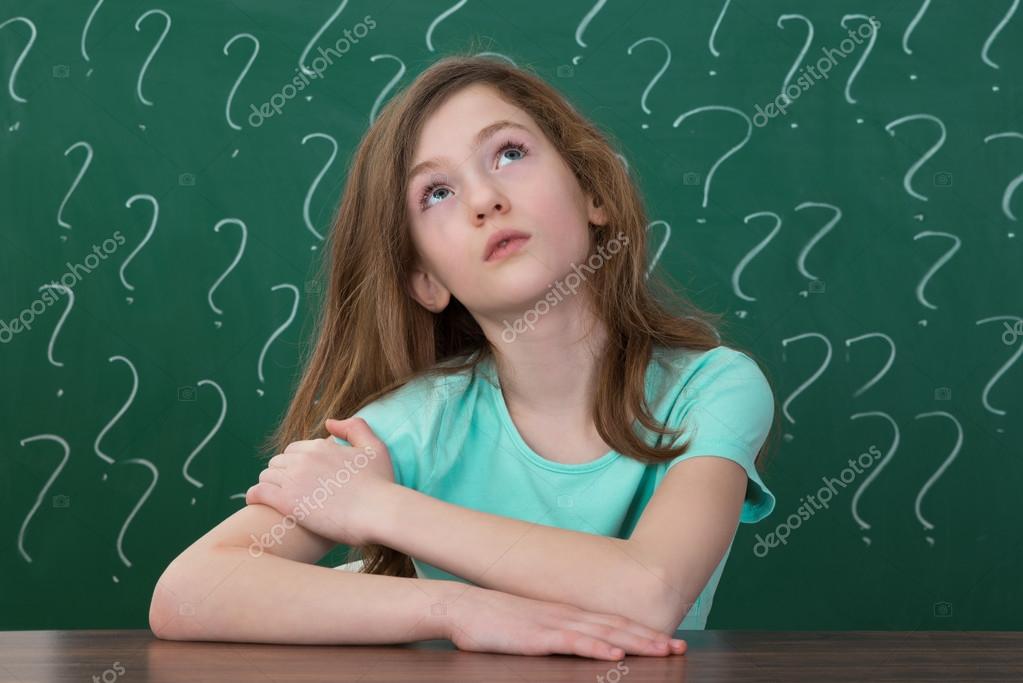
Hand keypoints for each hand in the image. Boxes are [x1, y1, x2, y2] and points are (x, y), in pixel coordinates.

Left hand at [245, 418, 394, 545]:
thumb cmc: (381, 484)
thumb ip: (354, 428)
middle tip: (290, 489)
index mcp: (320, 447)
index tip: (302, 476)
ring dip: (269, 484)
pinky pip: (258, 492)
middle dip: (282, 473)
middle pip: (278, 462)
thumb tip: (329, 422)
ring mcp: (293, 480)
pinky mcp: (286, 502)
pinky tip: (257, 501)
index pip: (294, 449)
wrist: (379, 512)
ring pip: (267, 476)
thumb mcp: (374, 447)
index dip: (297, 462)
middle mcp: (303, 459)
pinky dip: (255, 495)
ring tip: (275, 497)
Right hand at [444, 586, 687, 660]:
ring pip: (604, 632)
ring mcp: (553, 624)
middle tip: (679, 648)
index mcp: (566, 614)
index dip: (642, 632)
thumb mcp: (531, 628)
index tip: (667, 641)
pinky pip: (573, 641)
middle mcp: (567, 615)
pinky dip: (597, 645)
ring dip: (636, 641)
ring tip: (662, 650)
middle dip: (651, 638)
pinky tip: (615, 651)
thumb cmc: (491, 621)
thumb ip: (555, 635)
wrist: (461, 606)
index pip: (612, 622)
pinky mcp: (537, 636)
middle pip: (617, 626)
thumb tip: (575, 645)